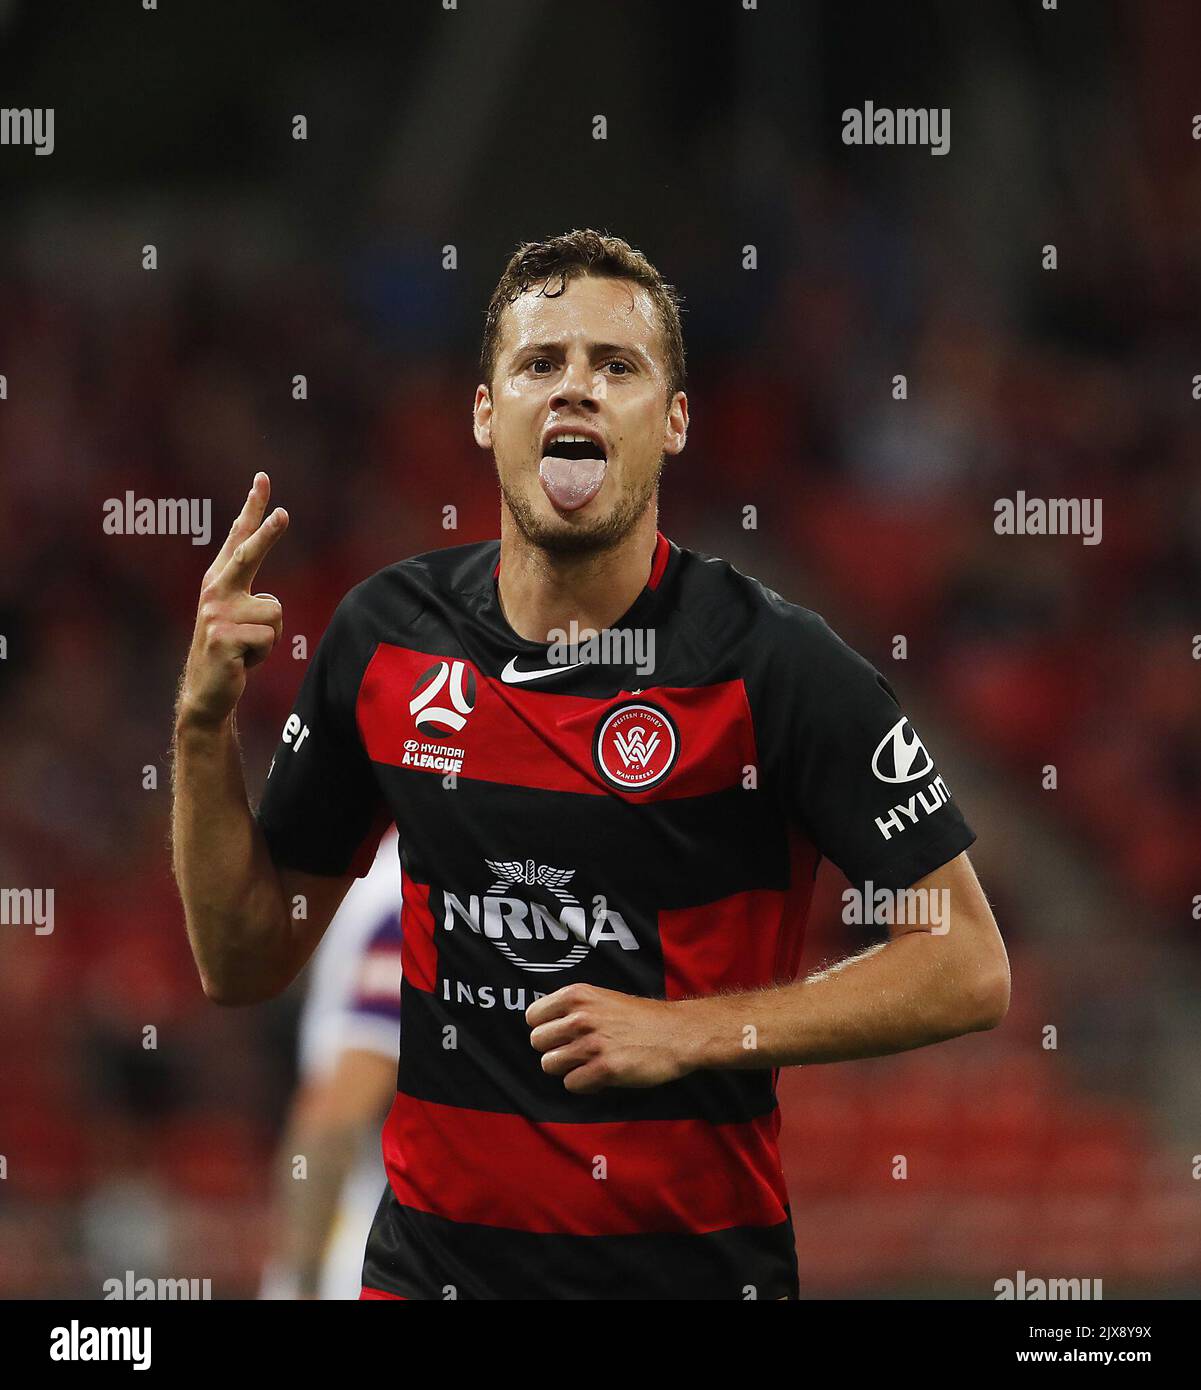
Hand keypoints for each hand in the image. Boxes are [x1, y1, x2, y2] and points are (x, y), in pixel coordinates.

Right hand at [177, 472, 288, 729]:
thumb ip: (252, 598)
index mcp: (220, 581)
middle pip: (247, 555)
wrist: (207, 692)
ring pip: (274, 613)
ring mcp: (217, 614)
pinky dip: (265, 655)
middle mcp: (215, 591)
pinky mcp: (223, 639)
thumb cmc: (232, 651)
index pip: (239, 537)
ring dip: (271, 637)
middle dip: (266, 534)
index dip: (252, 508)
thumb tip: (272, 599)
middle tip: (285, 514)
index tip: (263, 479)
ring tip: (249, 648)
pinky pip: (268, 639)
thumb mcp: (240, 618)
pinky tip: (243, 662)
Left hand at [526, 983, 693, 1093]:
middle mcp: (581, 1016)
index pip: (532, 1016)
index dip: (545, 1028)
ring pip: (549, 1065)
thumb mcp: (602, 998)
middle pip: (537, 1042)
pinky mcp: (604, 1069)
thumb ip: (573, 1008)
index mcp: (578, 995)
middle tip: (576, 1051)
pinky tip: (601, 1074)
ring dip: (567, 1068)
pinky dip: (584, 1084)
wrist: (678, 1033)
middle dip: (554, 1050)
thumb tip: (544, 1026)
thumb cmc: (641, 1017)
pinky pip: (571, 1084)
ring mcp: (592, 1043)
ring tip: (588, 1063)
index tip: (560, 1034)